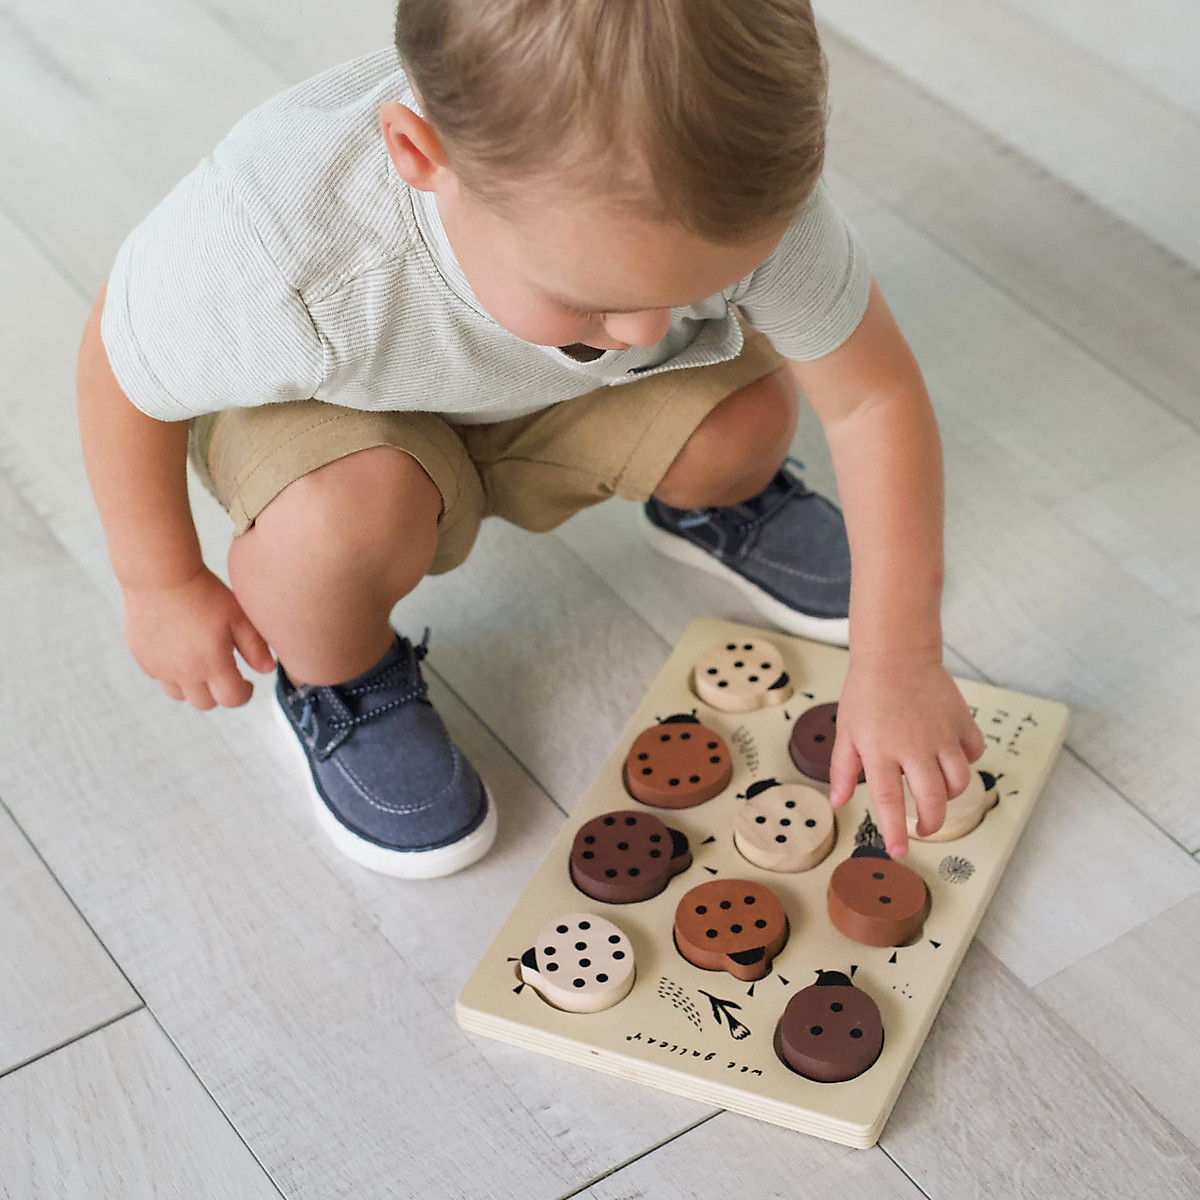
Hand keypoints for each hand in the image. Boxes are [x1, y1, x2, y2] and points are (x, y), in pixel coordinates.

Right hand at [123, 566, 275, 708]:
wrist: (160, 576)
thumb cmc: (204, 593)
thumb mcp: (238, 616)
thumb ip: (255, 646)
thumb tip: (268, 670)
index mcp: (212, 664)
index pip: (231, 699)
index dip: (244, 694)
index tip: (248, 682)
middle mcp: (184, 673)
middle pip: (205, 704)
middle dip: (219, 694)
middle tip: (226, 675)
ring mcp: (160, 668)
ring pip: (180, 695)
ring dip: (194, 688)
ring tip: (202, 665)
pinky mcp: (142, 658)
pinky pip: (159, 678)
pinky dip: (172, 674)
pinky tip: (180, 652)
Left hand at [829, 650, 984, 856]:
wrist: (896, 654)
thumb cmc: (866, 693)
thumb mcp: (846, 731)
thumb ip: (842, 769)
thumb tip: (838, 802)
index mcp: (881, 751)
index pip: (890, 801)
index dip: (895, 830)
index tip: (899, 851)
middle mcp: (914, 746)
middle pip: (933, 799)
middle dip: (931, 823)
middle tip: (923, 828)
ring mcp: (941, 734)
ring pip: (959, 781)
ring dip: (949, 795)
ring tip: (935, 792)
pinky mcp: (961, 721)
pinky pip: (973, 753)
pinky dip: (966, 762)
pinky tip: (951, 760)